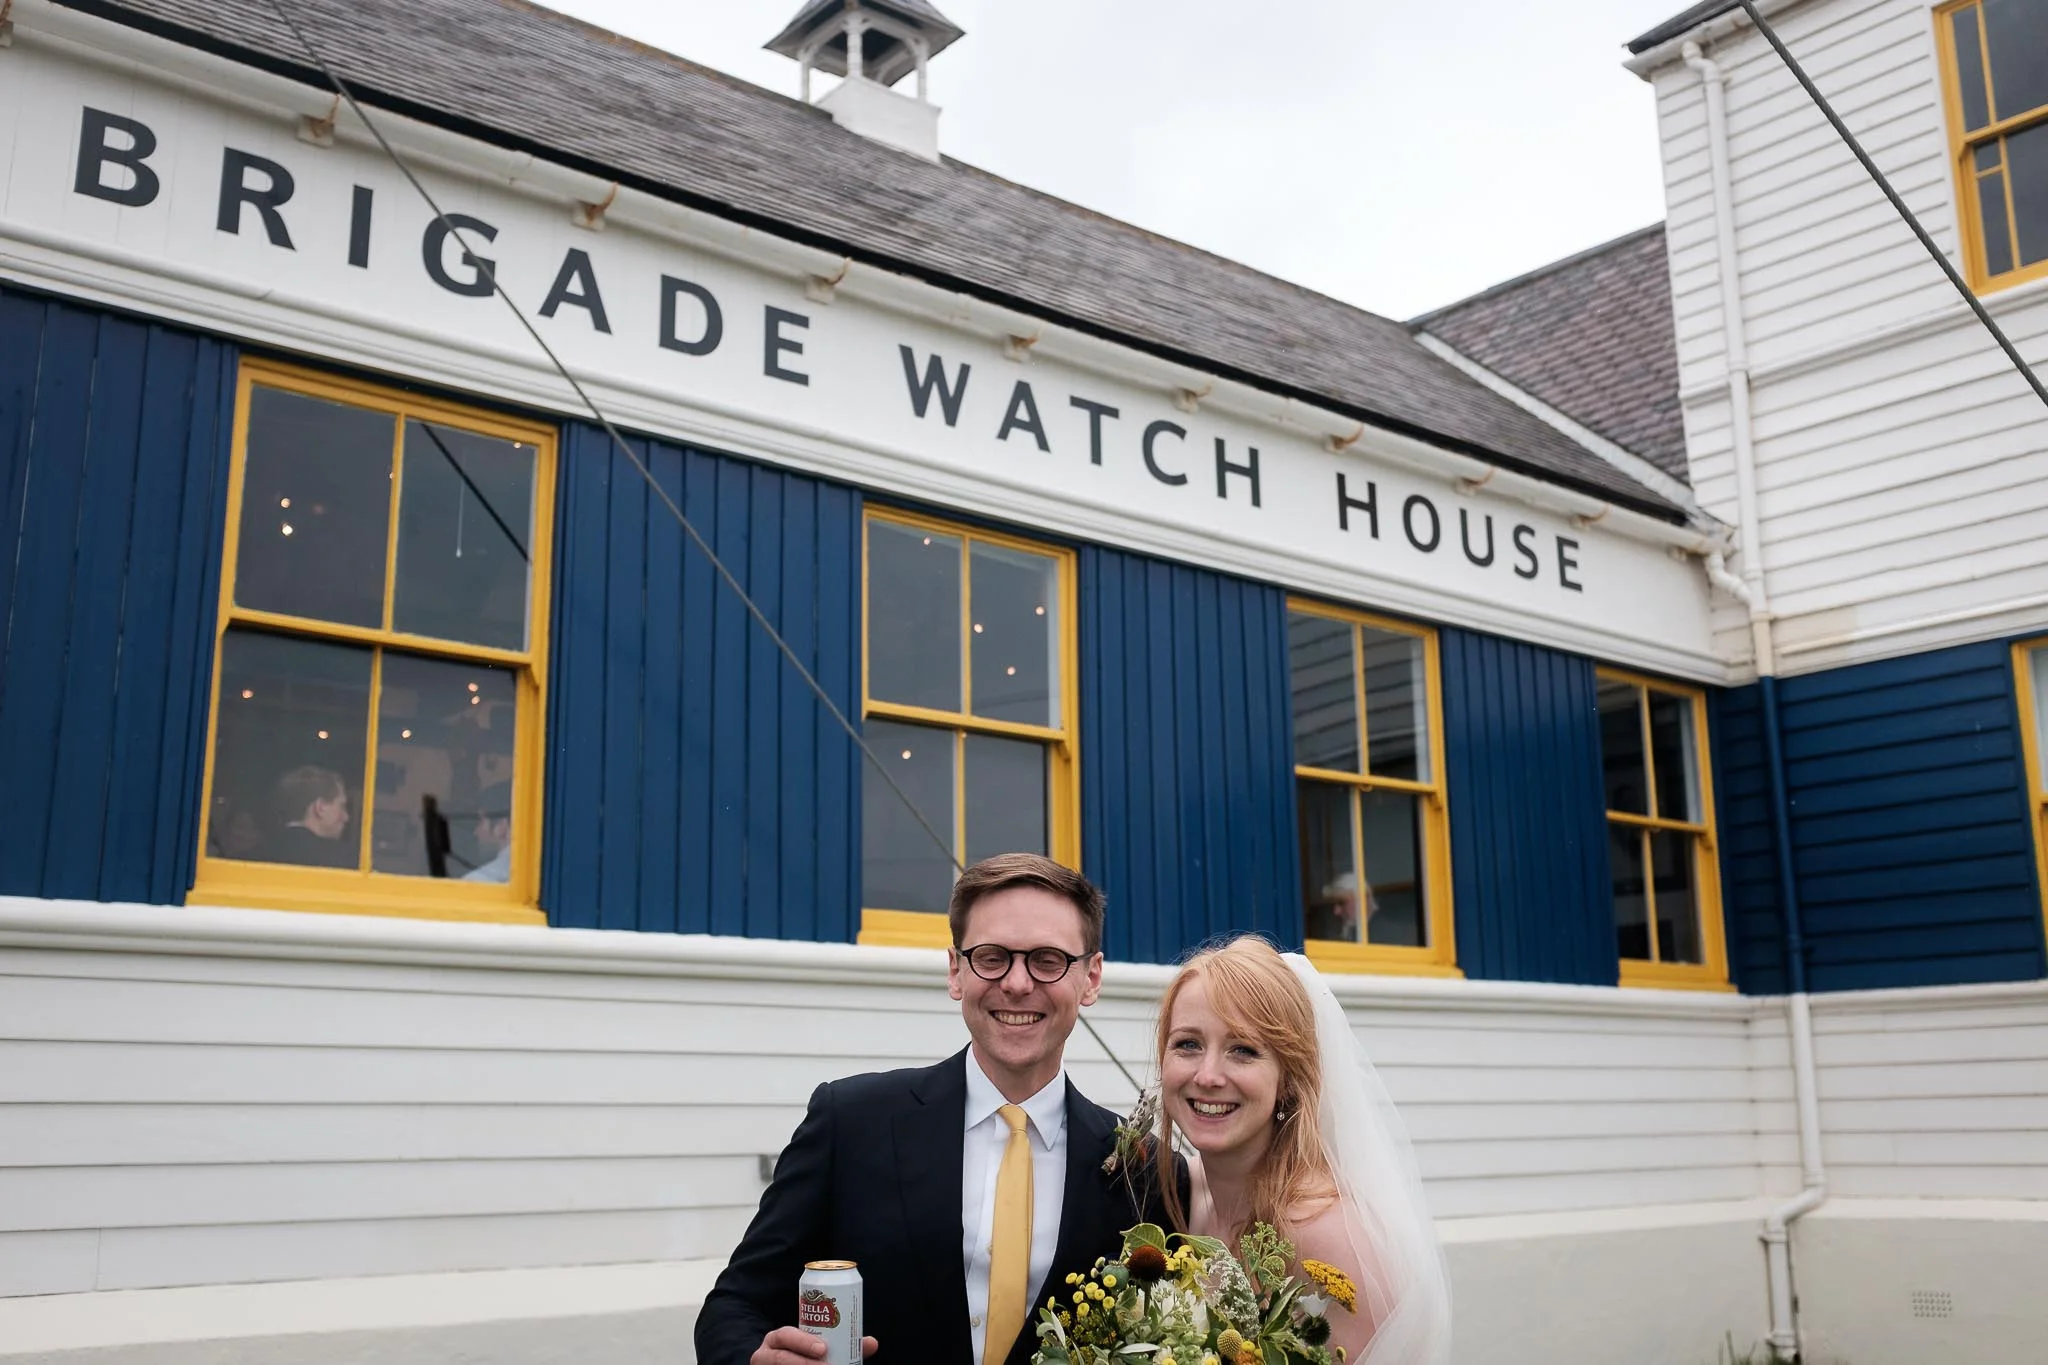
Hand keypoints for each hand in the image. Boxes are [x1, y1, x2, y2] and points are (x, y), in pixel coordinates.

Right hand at [750, 1327, 879, 1363]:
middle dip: (804, 1363)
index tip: (823, 1349)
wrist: (783, 1363)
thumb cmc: (801, 1353)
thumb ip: (842, 1344)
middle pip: (781, 1359)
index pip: (785, 1335)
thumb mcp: (815, 1345)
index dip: (803, 1341)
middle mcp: (766, 1354)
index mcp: (778, 1338)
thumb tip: (872, 1343)